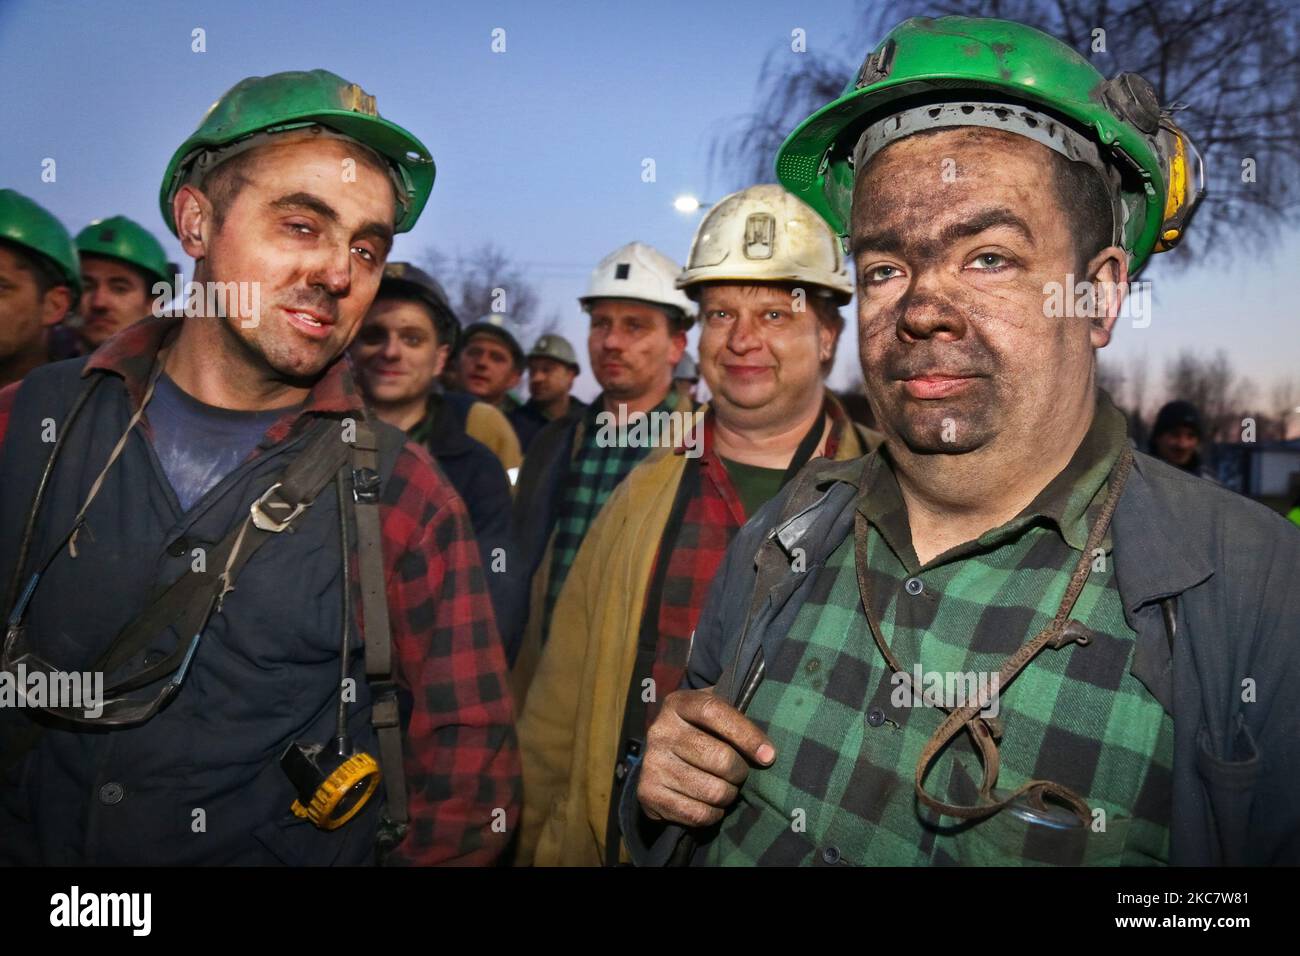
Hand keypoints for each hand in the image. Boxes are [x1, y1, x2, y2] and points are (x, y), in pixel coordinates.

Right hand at [636, 687, 774, 827]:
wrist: (660, 760)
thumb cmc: (700, 733)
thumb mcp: (711, 712)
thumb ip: (737, 712)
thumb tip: (768, 742)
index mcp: (678, 704)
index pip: (714, 712)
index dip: (746, 734)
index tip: (769, 756)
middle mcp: (660, 730)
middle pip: (720, 757)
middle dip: (740, 772)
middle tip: (740, 774)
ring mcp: (652, 763)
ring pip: (713, 790)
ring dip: (729, 795)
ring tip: (725, 788)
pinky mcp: (648, 793)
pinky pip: (698, 814)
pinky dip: (714, 814)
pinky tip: (711, 804)